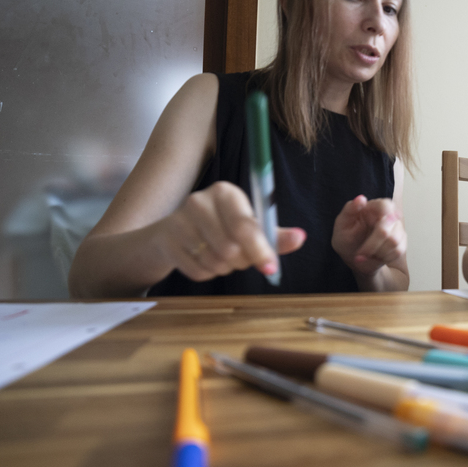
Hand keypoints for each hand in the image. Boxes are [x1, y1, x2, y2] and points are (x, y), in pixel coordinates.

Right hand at [153, 181, 305, 281]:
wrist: (171, 235)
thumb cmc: (219, 229)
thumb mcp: (248, 227)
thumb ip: (274, 235)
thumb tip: (301, 237)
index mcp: (225, 193)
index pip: (245, 226)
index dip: (261, 250)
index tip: (271, 268)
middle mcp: (199, 201)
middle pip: (231, 248)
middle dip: (241, 261)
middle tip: (239, 258)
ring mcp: (179, 221)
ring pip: (215, 262)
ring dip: (224, 268)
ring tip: (219, 256)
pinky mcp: (166, 241)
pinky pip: (198, 271)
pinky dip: (206, 273)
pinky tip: (202, 260)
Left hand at [331, 195, 406, 277]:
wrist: (354, 257)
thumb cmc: (347, 238)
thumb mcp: (342, 224)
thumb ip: (350, 210)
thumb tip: (361, 199)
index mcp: (373, 207)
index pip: (385, 205)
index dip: (384, 212)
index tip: (374, 224)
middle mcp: (388, 216)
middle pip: (388, 227)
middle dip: (372, 244)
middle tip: (360, 254)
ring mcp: (396, 229)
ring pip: (394, 241)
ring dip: (377, 252)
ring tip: (367, 254)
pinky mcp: (401, 242)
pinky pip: (398, 251)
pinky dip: (384, 257)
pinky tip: (376, 256)